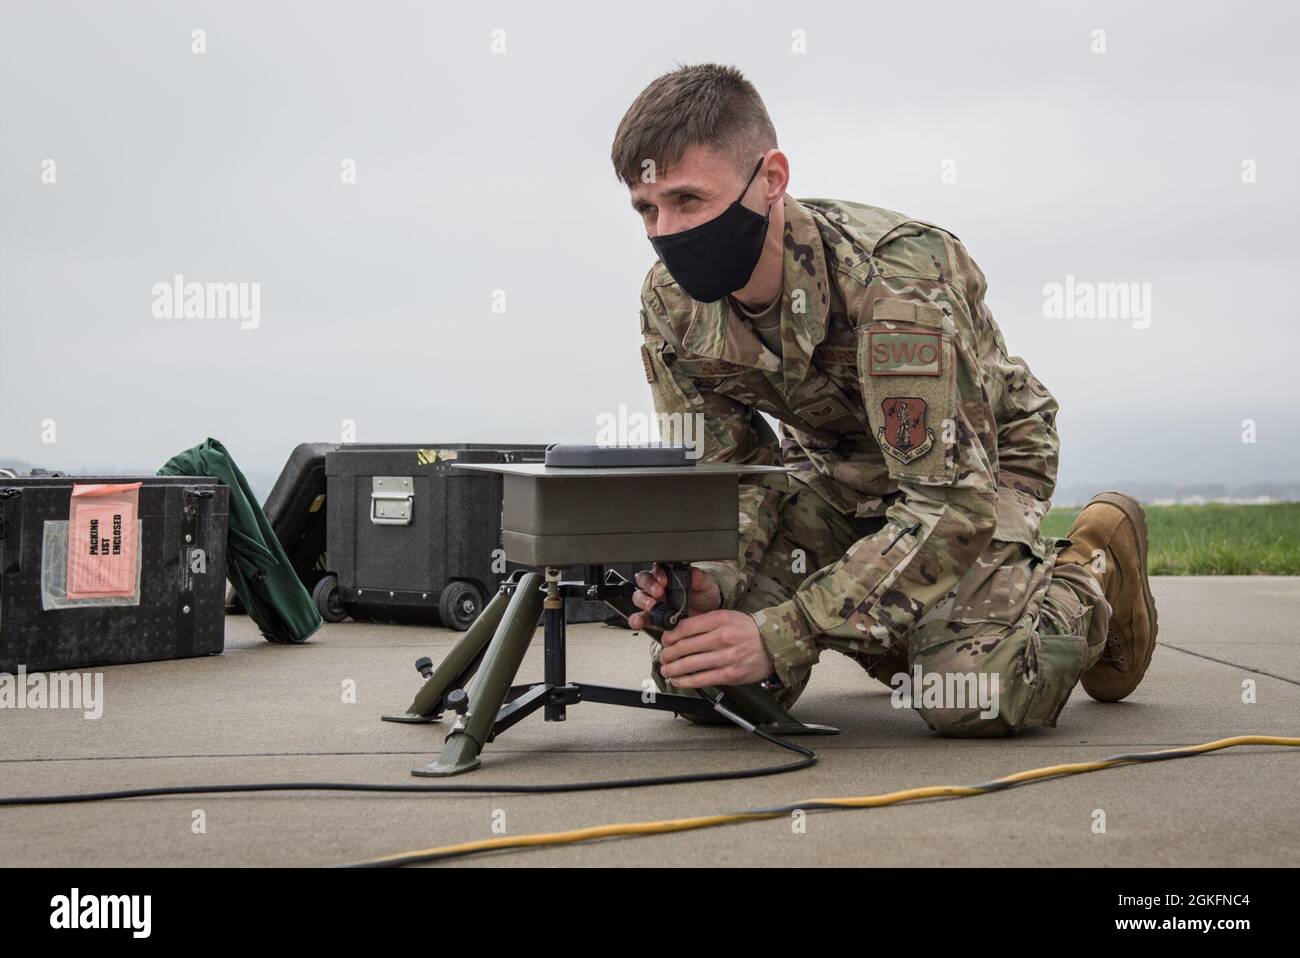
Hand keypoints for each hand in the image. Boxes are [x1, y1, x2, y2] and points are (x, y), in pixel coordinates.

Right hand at [629, 564, 720, 630]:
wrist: (706, 614)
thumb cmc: (703, 596)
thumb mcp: (705, 585)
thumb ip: (700, 579)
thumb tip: (695, 573)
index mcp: (669, 575)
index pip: (657, 569)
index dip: (658, 574)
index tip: (664, 580)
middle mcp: (657, 587)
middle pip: (644, 581)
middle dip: (649, 586)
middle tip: (658, 593)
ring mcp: (653, 602)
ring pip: (639, 598)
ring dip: (642, 601)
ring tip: (650, 606)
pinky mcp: (652, 618)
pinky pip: (640, 618)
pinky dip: (637, 620)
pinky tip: (640, 622)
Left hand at [656, 610, 774, 688]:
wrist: (774, 643)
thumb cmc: (749, 630)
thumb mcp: (727, 616)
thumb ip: (705, 622)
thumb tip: (679, 631)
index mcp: (719, 620)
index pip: (685, 627)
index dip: (670, 636)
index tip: (665, 640)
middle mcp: (722, 637)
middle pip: (684, 647)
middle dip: (668, 653)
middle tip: (663, 656)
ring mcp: (726, 657)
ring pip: (690, 665)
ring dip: (673, 669)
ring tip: (666, 670)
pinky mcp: (730, 674)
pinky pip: (702, 679)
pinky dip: (686, 681)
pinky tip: (678, 680)